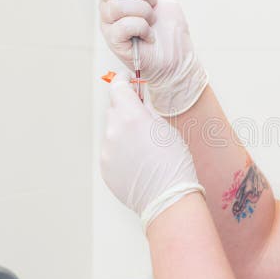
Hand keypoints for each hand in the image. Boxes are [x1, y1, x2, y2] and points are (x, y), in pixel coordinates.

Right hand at [86, 0, 208, 116]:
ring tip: (151, 22)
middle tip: (153, 5)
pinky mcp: (113, 41)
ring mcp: (109, 24)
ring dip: (145, 11)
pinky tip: (147, 36)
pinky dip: (143, 27)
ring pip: (119, 3)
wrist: (178, 58)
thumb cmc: (169, 29)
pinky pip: (124, 23)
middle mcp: (108, 6)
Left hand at [101, 70, 205, 231]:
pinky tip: (138, 161)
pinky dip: (121, 151)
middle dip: (126, 109)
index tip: (128, 80)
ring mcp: (107, 150)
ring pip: (112, 131)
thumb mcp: (166, 129)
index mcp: (131, 117)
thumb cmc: (174, 164)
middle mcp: (114, 131)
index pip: (117, 87)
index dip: (123, 81)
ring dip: (124, 132)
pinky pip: (111, 151)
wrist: (168, 198)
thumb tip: (138, 102)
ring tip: (144, 147)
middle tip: (142, 118)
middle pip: (114, 109)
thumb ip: (147, 112)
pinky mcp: (105, 167)